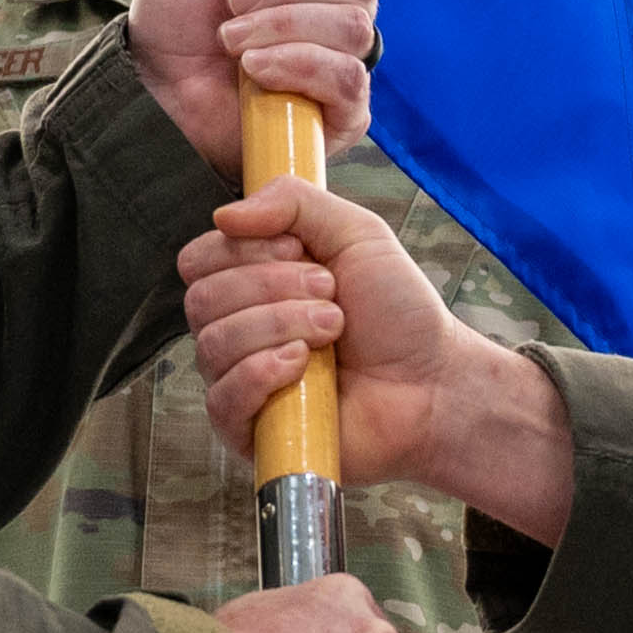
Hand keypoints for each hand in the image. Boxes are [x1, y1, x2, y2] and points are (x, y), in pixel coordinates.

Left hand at [128, 0, 379, 177]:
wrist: (153, 83)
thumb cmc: (178, 12)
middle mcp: (339, 13)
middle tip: (234, 0)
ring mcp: (343, 65)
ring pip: (354, 28)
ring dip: (280, 27)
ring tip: (231, 40)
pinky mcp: (341, 116)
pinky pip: (348, 79)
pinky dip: (296, 66)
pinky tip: (255, 70)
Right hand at [179, 182, 578, 541]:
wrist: (433, 381)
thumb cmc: (398, 311)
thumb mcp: (356, 232)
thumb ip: (294, 202)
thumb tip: (225, 215)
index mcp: (251, 284)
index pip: (199, 259)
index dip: (244, 250)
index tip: (300, 252)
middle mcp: (238, 330)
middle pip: (202, 299)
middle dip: (273, 288)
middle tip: (331, 296)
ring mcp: (241, 381)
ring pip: (213, 344)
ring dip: (281, 326)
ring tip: (333, 329)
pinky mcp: (251, 431)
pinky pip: (221, 400)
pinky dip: (260, 374)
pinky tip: (300, 367)